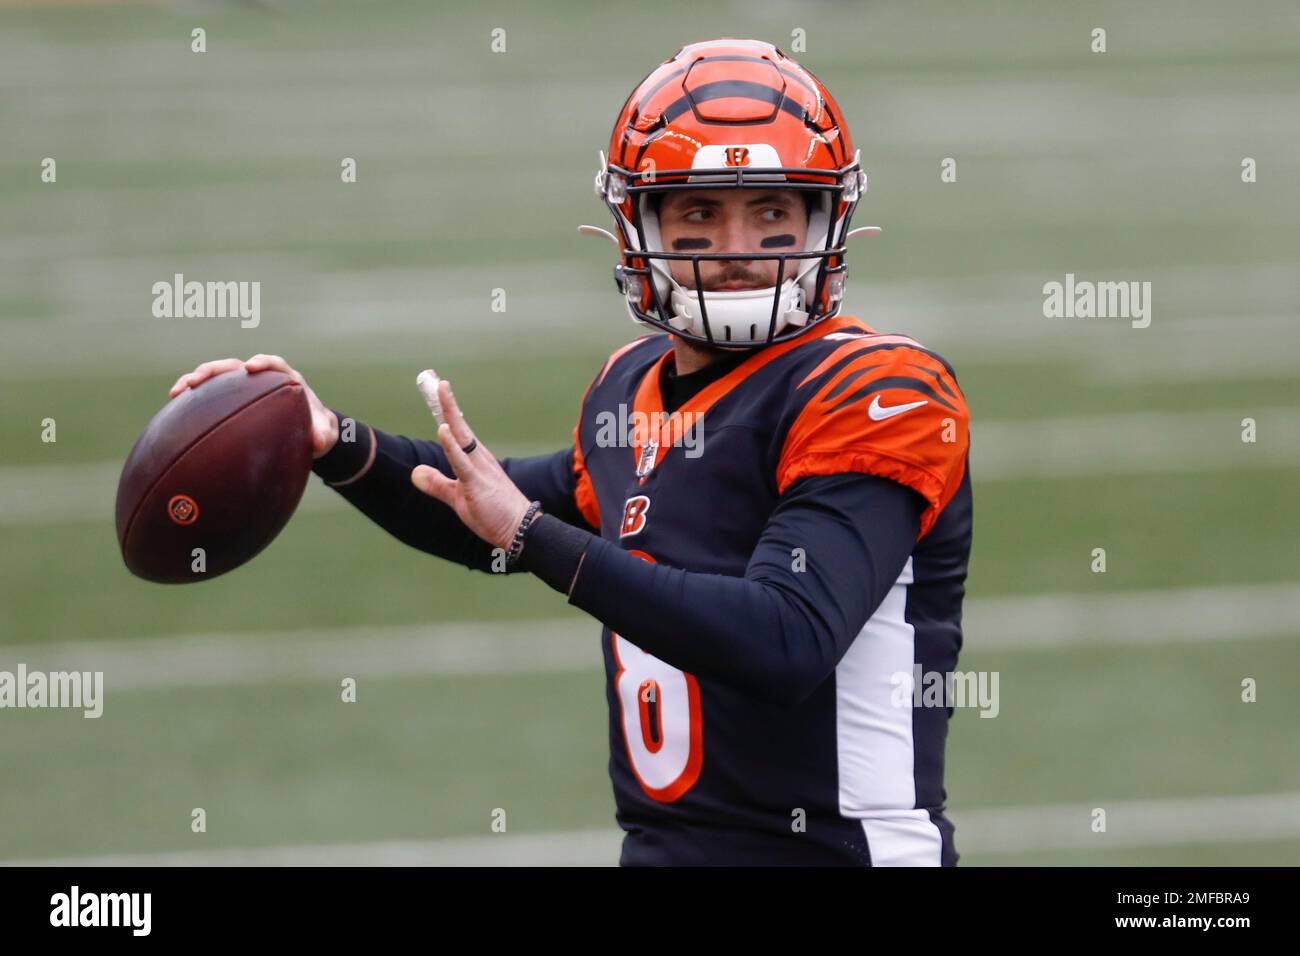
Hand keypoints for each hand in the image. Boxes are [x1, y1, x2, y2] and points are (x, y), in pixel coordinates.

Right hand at [168, 354, 338, 458]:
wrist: (307, 432)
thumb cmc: (316, 429)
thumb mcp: (325, 434)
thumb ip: (324, 434)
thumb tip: (319, 441)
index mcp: (285, 379)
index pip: (274, 364)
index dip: (263, 363)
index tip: (251, 367)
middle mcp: (261, 379)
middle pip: (234, 367)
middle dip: (215, 370)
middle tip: (197, 380)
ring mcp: (243, 389)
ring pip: (217, 378)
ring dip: (196, 380)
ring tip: (177, 391)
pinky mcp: (231, 400)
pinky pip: (211, 397)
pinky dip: (194, 402)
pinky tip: (175, 412)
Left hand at [408, 377, 532, 551]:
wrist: (520, 530)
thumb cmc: (493, 514)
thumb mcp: (458, 498)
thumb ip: (437, 483)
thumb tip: (415, 471)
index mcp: (475, 459)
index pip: (457, 430)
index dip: (446, 411)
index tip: (437, 390)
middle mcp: (479, 458)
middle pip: (460, 425)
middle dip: (447, 402)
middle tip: (437, 380)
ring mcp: (479, 469)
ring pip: (461, 436)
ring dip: (450, 412)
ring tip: (441, 389)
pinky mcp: (478, 484)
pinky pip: (462, 462)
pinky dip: (451, 446)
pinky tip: (443, 430)